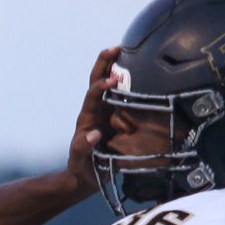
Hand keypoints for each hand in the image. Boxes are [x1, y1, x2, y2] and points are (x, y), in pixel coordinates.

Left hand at [65, 46, 122, 197]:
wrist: (86, 176)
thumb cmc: (82, 168)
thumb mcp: (80, 160)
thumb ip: (83, 147)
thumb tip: (93, 134)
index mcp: (87, 117)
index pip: (92, 95)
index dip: (101, 85)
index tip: (113, 79)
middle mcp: (96, 110)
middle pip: (97, 80)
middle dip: (105, 62)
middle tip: (118, 47)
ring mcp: (106, 112)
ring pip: (111, 85)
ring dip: (119, 68)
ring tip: (131, 53)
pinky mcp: (116, 118)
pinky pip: (124, 99)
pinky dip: (131, 85)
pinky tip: (145, 77)